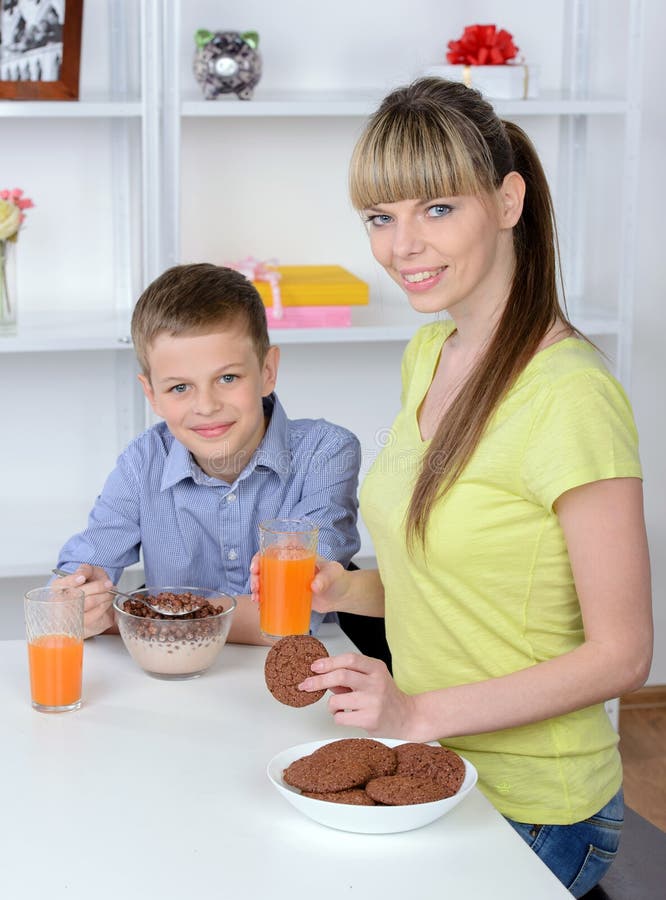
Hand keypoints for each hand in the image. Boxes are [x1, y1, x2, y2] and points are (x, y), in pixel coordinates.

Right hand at [55, 564, 115, 637]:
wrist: (98, 605)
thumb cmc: (91, 587)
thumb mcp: (90, 573)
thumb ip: (86, 570)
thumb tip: (83, 574)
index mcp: (58, 587)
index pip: (60, 584)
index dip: (72, 580)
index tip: (82, 577)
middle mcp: (60, 603)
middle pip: (78, 594)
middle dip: (97, 587)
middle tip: (109, 584)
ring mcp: (69, 616)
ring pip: (88, 603)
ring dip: (104, 596)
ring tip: (110, 592)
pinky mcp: (80, 625)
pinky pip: (95, 614)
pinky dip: (105, 605)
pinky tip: (107, 602)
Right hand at [249, 554, 350, 614]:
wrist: (342, 595)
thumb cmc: (338, 578)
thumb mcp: (333, 573)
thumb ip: (325, 579)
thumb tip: (314, 586)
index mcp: (297, 555)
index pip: (274, 550)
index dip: (261, 556)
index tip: (257, 566)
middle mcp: (290, 566)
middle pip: (266, 566)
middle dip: (255, 574)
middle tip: (255, 586)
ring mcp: (288, 581)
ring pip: (266, 580)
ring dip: (257, 587)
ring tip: (257, 598)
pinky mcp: (290, 594)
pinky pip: (273, 594)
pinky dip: (264, 598)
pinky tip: (260, 605)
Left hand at [298, 651, 417, 737]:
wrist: (408, 718)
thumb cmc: (386, 697)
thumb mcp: (372, 679)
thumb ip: (349, 676)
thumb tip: (322, 674)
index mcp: (376, 668)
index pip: (349, 659)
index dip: (329, 662)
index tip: (314, 667)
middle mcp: (376, 682)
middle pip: (341, 675)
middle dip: (319, 680)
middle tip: (306, 684)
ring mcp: (374, 701)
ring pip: (337, 699)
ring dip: (330, 704)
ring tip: (335, 707)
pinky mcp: (370, 719)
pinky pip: (341, 717)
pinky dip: (337, 717)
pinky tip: (345, 716)